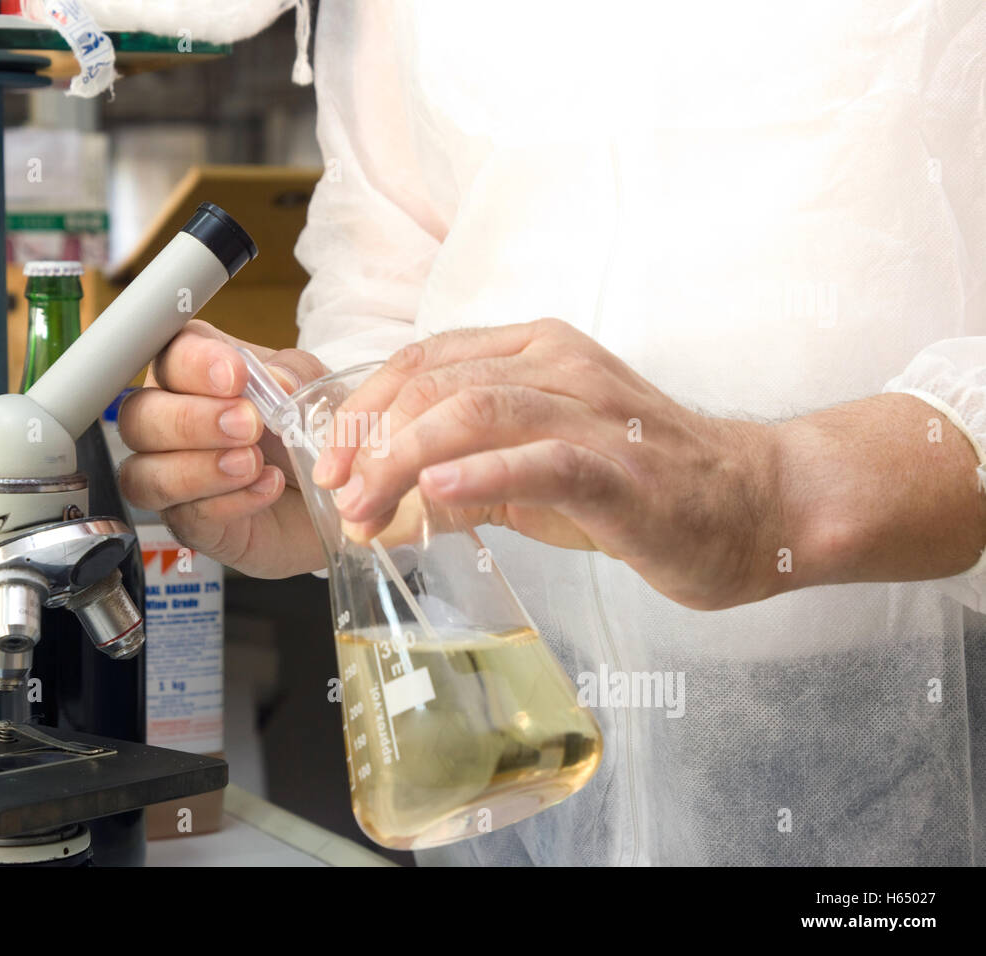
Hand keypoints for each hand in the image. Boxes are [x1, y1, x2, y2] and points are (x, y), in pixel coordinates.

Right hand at [117, 320, 329, 577]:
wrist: (336, 492)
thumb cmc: (307, 431)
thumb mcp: (312, 388)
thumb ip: (294, 374)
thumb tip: (277, 379)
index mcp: (193, 373)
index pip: (167, 357)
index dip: (193, 364)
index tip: (236, 376)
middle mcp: (169, 423)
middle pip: (138, 417)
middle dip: (191, 420)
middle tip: (247, 424)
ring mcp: (172, 477)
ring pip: (143, 475)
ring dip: (198, 469)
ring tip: (252, 463)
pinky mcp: (190, 523)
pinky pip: (185, 516)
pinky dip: (228, 503)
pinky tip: (266, 487)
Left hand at [311, 319, 780, 609]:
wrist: (758, 505)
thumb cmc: (644, 485)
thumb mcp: (538, 471)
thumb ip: (468, 472)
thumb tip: (390, 500)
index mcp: (537, 351)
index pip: (424, 361)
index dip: (363, 409)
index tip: (331, 464)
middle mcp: (559, 365)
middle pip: (435, 384)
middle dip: (370, 443)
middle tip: (342, 500)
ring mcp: (592, 411)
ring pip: (473, 411)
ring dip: (403, 461)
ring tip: (366, 508)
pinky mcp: (620, 466)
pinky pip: (539, 460)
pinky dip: (479, 475)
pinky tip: (434, 496)